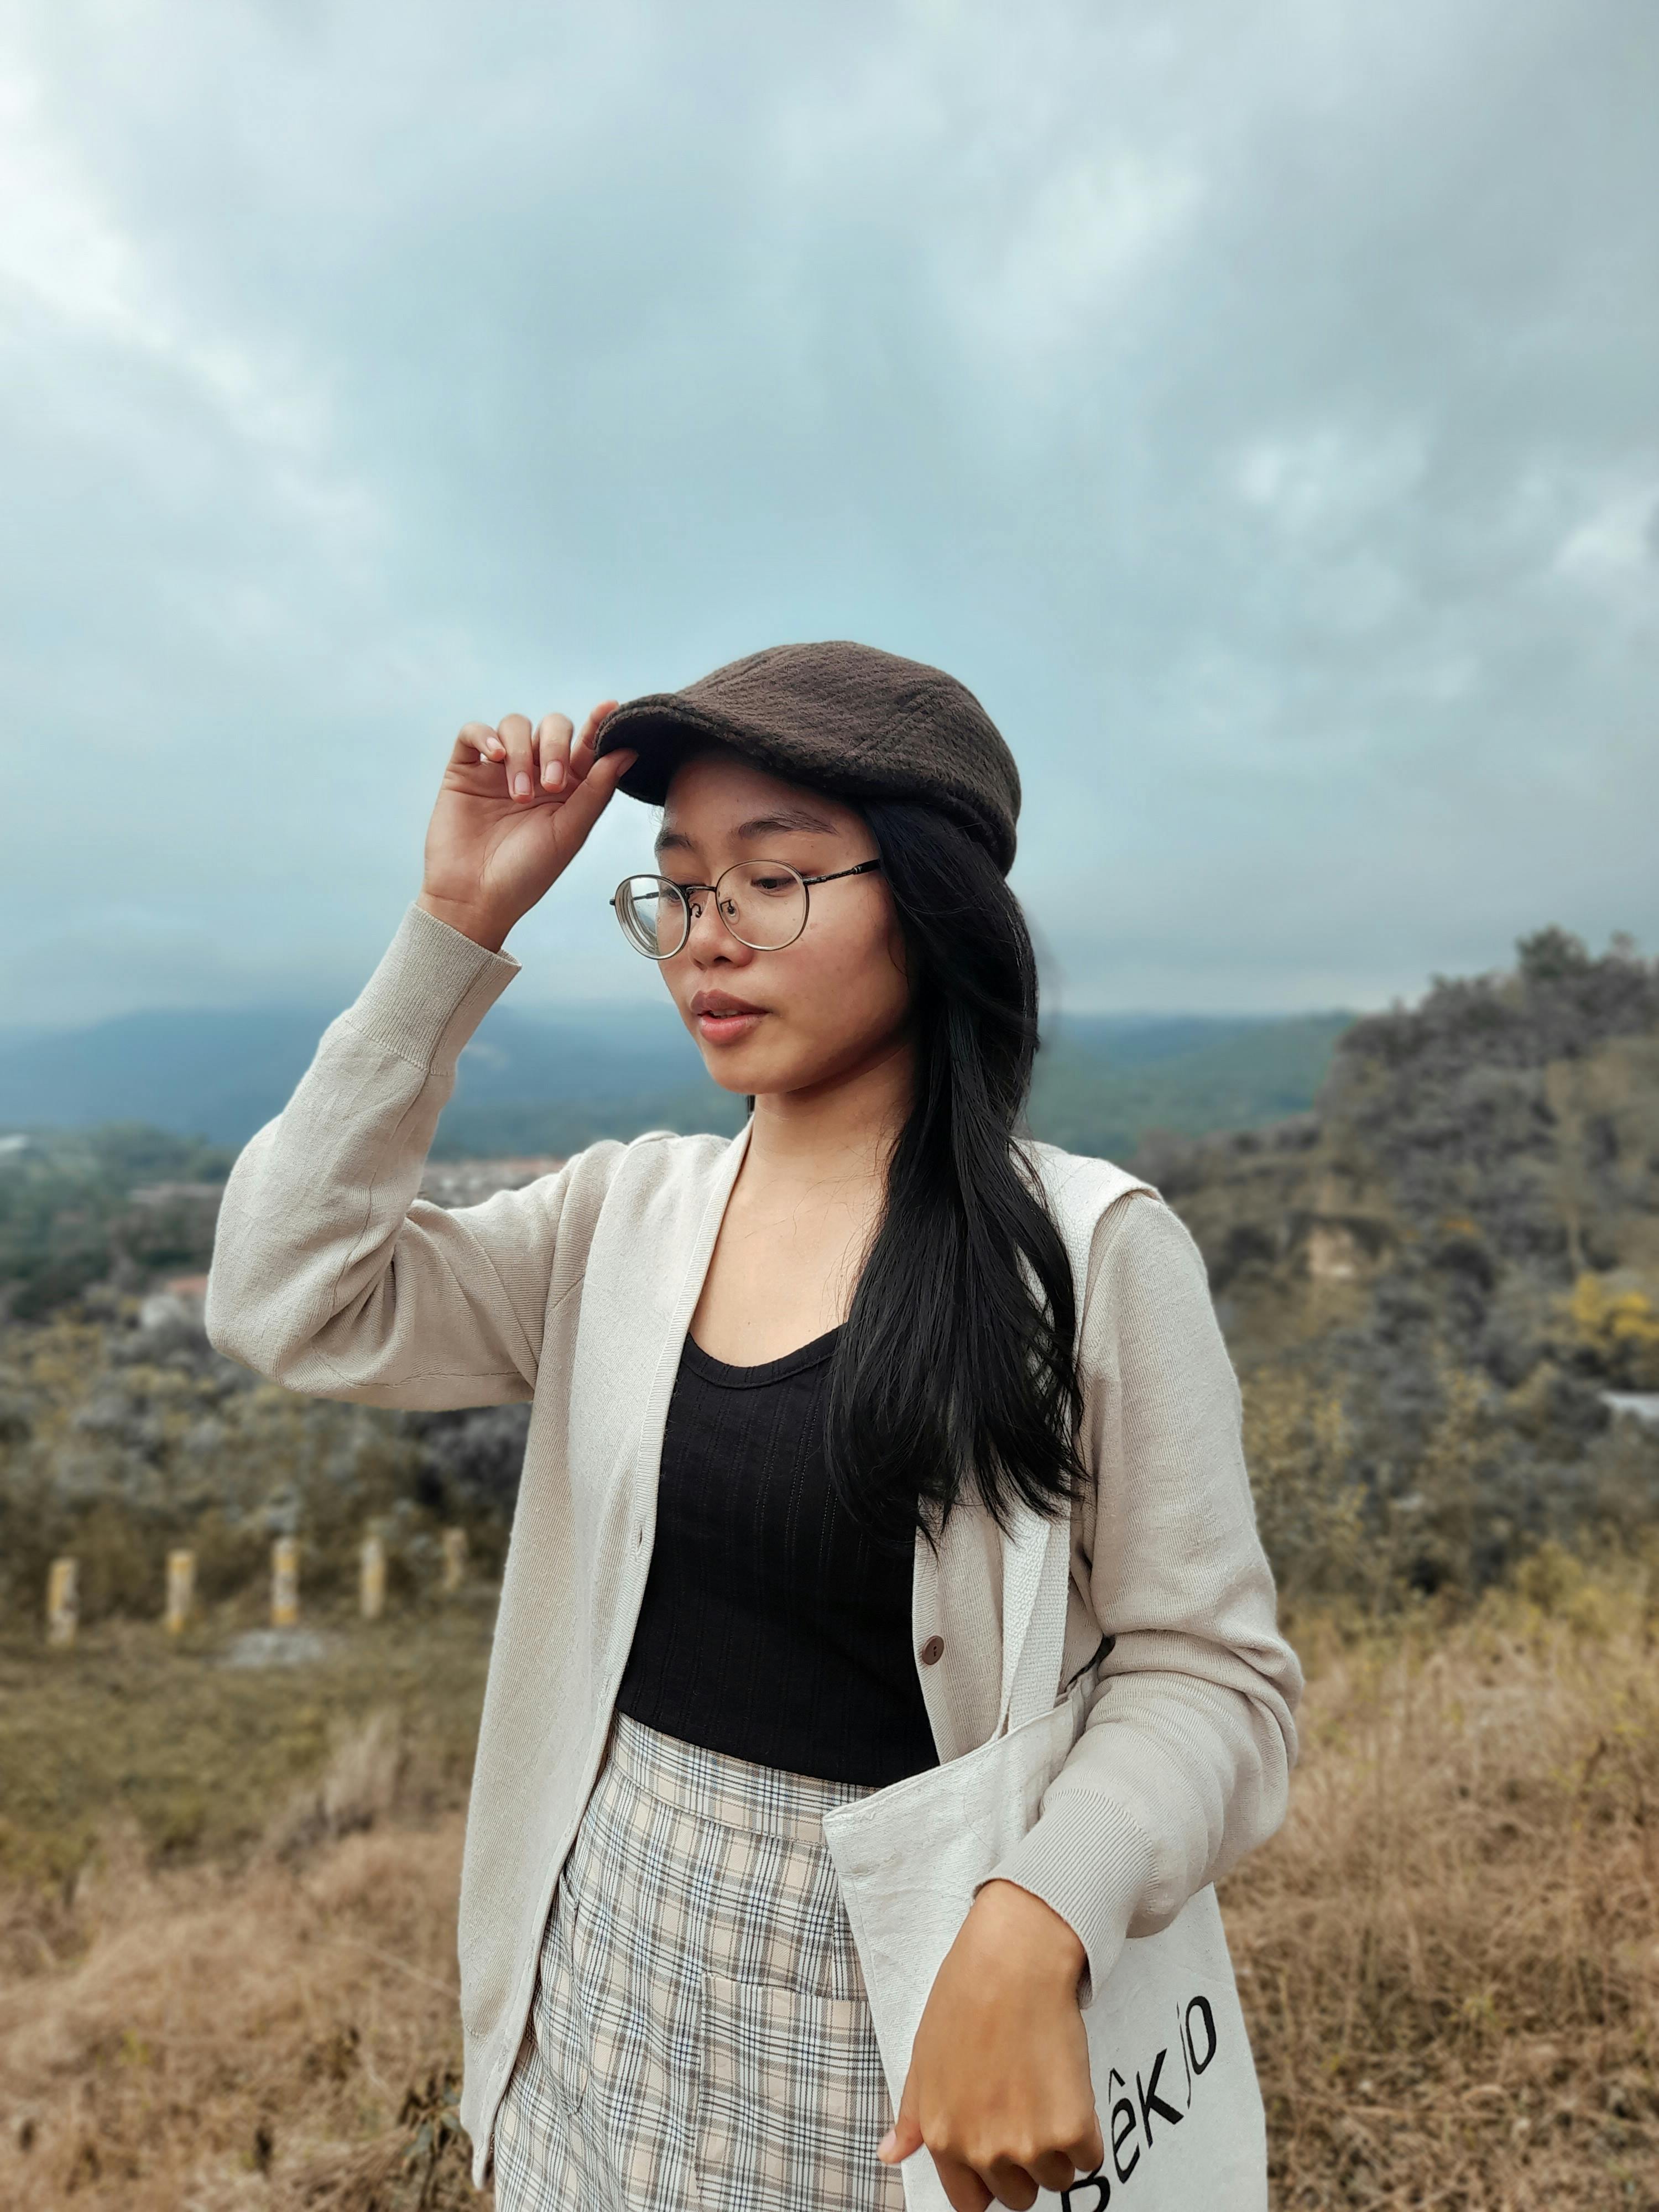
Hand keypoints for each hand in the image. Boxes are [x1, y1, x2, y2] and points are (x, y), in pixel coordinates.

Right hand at [416, 703, 635, 950]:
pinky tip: (495, 756)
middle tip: (552, 784)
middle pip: (552, 727)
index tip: (609, 708)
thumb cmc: (527, 873)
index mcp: (568, 787)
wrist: (475, 898)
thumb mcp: (570, 832)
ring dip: (522, 753)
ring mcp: (498, 769)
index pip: (585, 744)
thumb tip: (629, 751)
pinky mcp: (465, 769)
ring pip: (516, 725)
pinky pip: (474, 732)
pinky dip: (486, 735)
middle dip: (556, 745)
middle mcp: (535, 772)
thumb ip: (597, 790)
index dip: (598, 724)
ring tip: (519, 795)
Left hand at [876, 1880, 1103, 2209]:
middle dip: (1025, 2164)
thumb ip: (912, 2116)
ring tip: (1046, 2091)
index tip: (1000, 2155)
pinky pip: (1088, 2158)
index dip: (988, 2182)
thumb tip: (890, 2154)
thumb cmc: (967, 1997)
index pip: (970, 2203)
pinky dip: (1086, 2133)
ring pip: (1056, 2179)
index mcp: (943, 2137)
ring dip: (1058, 2148)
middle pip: (1018, 2196)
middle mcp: (982, 2150)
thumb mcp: (924, 2057)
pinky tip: (1069, 2089)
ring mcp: (1027, 2144)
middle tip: (1026, 2111)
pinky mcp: (1070, 2128)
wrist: (1013, 1962)